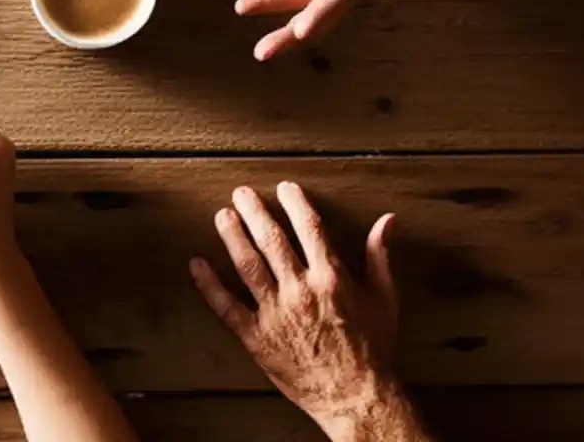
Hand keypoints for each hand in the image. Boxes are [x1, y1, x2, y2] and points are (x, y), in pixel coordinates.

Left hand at [190, 183, 420, 439]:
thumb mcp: (385, 300)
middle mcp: (301, 291)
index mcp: (332, 278)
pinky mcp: (256, 338)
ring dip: (232, 237)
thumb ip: (380, 256)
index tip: (284, 187)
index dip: (295, 203)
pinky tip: (196, 264)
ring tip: (221, 215)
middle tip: (240, 193)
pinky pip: (226, 307)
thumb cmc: (373, 349)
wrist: (356, 396)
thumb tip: (388, 220)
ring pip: (247, 266)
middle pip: (272, 240)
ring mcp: (276, 314)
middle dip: (254, 212)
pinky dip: (209, 285)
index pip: (309, 228)